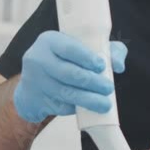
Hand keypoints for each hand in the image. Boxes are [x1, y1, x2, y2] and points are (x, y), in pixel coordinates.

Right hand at [12, 31, 126, 123]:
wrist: (32, 85)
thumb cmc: (63, 62)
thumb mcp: (79, 49)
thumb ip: (106, 50)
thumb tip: (118, 65)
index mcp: (49, 41)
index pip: (69, 48)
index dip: (87, 58)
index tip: (102, 66)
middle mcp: (38, 59)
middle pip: (68, 72)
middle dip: (91, 82)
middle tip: (108, 88)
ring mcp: (35, 81)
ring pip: (65, 92)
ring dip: (88, 99)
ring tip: (105, 104)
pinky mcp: (36, 100)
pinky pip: (59, 106)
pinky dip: (76, 108)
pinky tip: (87, 109)